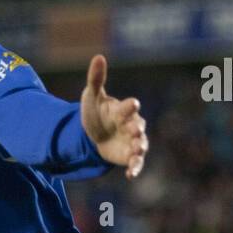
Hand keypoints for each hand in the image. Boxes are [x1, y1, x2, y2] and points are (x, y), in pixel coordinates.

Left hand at [80, 55, 147, 179]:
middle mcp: (131, 124)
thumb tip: (98, 57)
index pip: (127, 107)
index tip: (132, 103)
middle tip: (136, 131)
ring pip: (140, 144)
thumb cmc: (96, 112)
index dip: (129, 106)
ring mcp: (132, 141)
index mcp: (122, 110)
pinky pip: (136, 162)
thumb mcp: (91, 96)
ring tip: (138, 150)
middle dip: (137, 128)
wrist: (94, 133)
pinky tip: (131, 175)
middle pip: (137, 126)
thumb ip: (96, 79)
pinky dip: (135, 168)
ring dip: (140, 147)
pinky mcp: (129, 156)